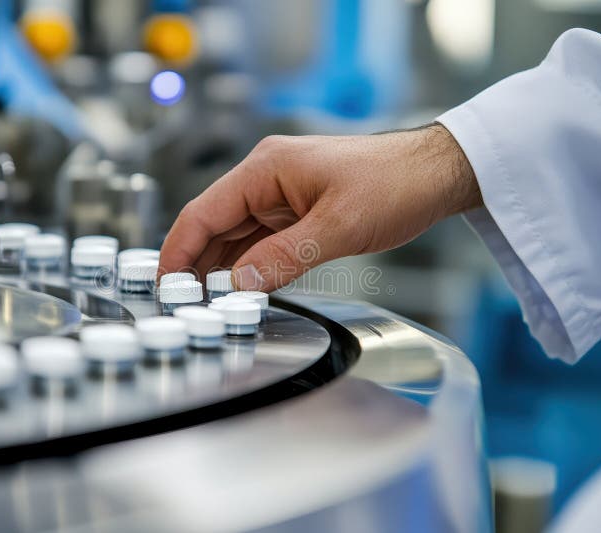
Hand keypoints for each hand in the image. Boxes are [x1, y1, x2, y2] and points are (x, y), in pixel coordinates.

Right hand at [159, 124, 480, 291]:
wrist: (436, 173)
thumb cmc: (395, 182)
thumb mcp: (338, 226)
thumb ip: (284, 257)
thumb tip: (240, 285)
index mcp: (266, 169)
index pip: (204, 212)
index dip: (178, 249)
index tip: (164, 284)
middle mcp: (266, 179)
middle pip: (214, 225)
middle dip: (195, 264)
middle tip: (184, 305)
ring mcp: (281, 196)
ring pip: (235, 236)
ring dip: (221, 268)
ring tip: (207, 303)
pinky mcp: (297, 213)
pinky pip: (260, 242)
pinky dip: (248, 266)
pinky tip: (241, 288)